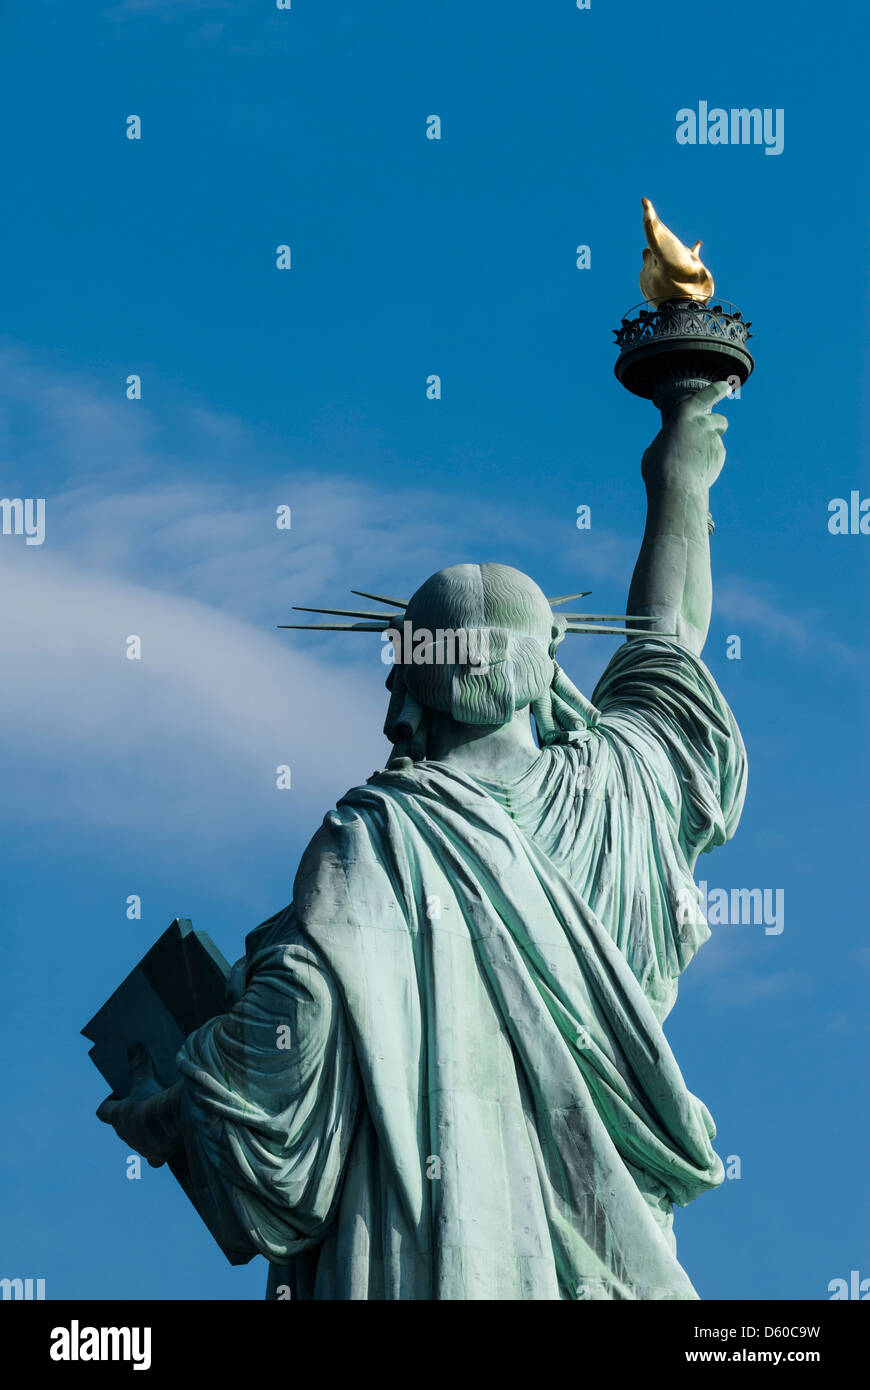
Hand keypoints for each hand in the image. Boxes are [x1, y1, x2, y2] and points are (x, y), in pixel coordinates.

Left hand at [96, 1043, 168, 1167]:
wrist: (172, 1124)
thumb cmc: (153, 1100)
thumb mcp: (146, 1080)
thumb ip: (138, 1065)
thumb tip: (133, 1046)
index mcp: (118, 1117)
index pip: (104, 1111)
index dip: (110, 1102)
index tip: (120, 1094)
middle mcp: (126, 1135)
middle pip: (122, 1127)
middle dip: (131, 1117)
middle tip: (146, 1104)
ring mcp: (141, 1148)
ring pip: (139, 1141)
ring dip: (146, 1134)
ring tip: (161, 1122)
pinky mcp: (158, 1156)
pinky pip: (156, 1157)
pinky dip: (161, 1151)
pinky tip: (171, 1144)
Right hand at [641, 380, 730, 493]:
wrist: (677, 487)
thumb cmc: (659, 467)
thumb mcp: (656, 447)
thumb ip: (670, 440)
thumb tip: (673, 445)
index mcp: (684, 414)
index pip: (707, 395)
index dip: (718, 389)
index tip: (726, 386)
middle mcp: (703, 423)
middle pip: (719, 420)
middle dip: (716, 426)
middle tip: (705, 436)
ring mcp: (714, 439)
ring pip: (716, 440)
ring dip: (707, 448)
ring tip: (691, 463)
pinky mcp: (720, 456)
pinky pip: (716, 455)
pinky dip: (709, 461)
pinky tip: (696, 471)